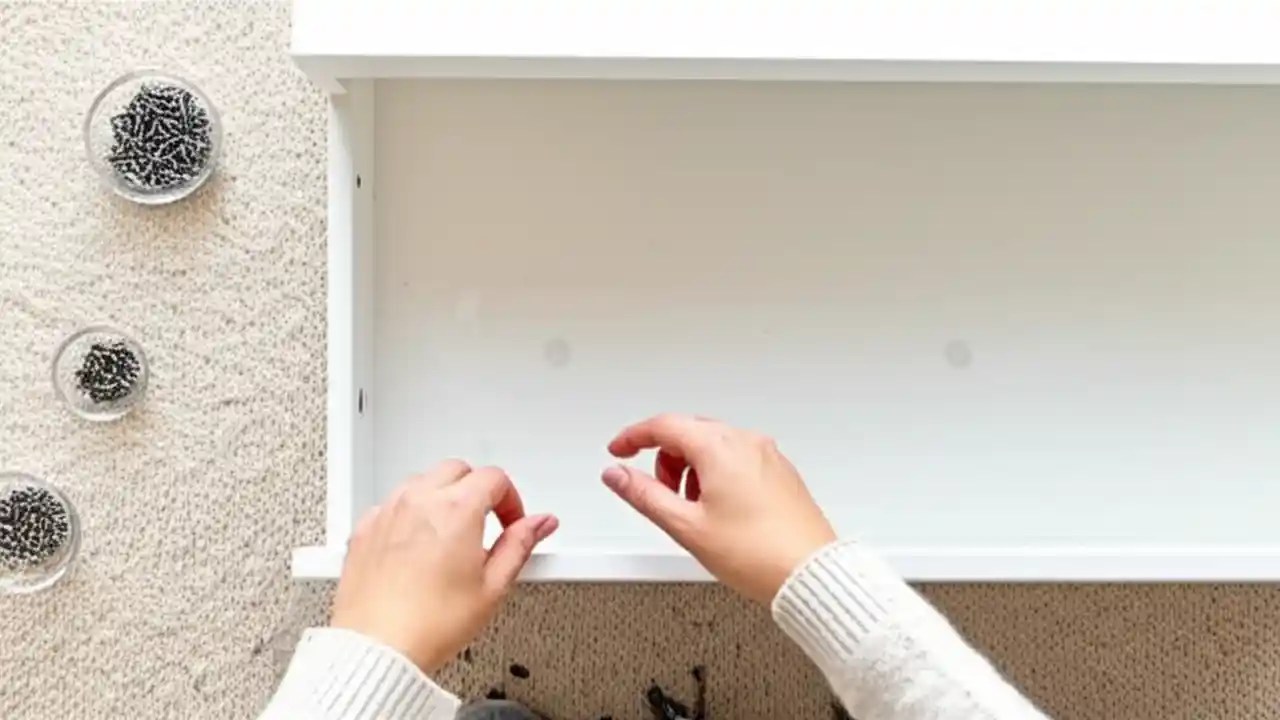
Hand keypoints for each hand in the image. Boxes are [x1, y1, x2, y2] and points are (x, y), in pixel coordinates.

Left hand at [331, 461, 557, 672]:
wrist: (379, 649)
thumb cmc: (429, 624)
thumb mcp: (493, 586)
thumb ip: (520, 545)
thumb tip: (539, 524)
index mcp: (457, 509)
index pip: (494, 478)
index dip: (511, 500)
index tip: (511, 522)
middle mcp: (420, 501)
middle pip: (457, 470)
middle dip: (477, 489)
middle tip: (486, 522)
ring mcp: (388, 512)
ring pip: (422, 481)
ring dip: (442, 495)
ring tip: (452, 532)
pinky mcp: (365, 529)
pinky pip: (391, 504)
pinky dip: (409, 513)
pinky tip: (418, 543)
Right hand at [603, 414, 835, 603]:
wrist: (809, 574)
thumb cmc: (758, 554)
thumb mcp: (686, 526)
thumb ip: (644, 495)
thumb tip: (618, 475)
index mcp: (720, 447)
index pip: (664, 425)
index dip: (633, 437)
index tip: (619, 451)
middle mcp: (746, 442)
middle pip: (690, 432)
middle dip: (665, 457)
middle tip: (657, 491)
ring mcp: (767, 455)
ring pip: (714, 444)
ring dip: (691, 466)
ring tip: (690, 508)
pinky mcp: (781, 472)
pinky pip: (738, 458)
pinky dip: (717, 473)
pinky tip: (717, 509)